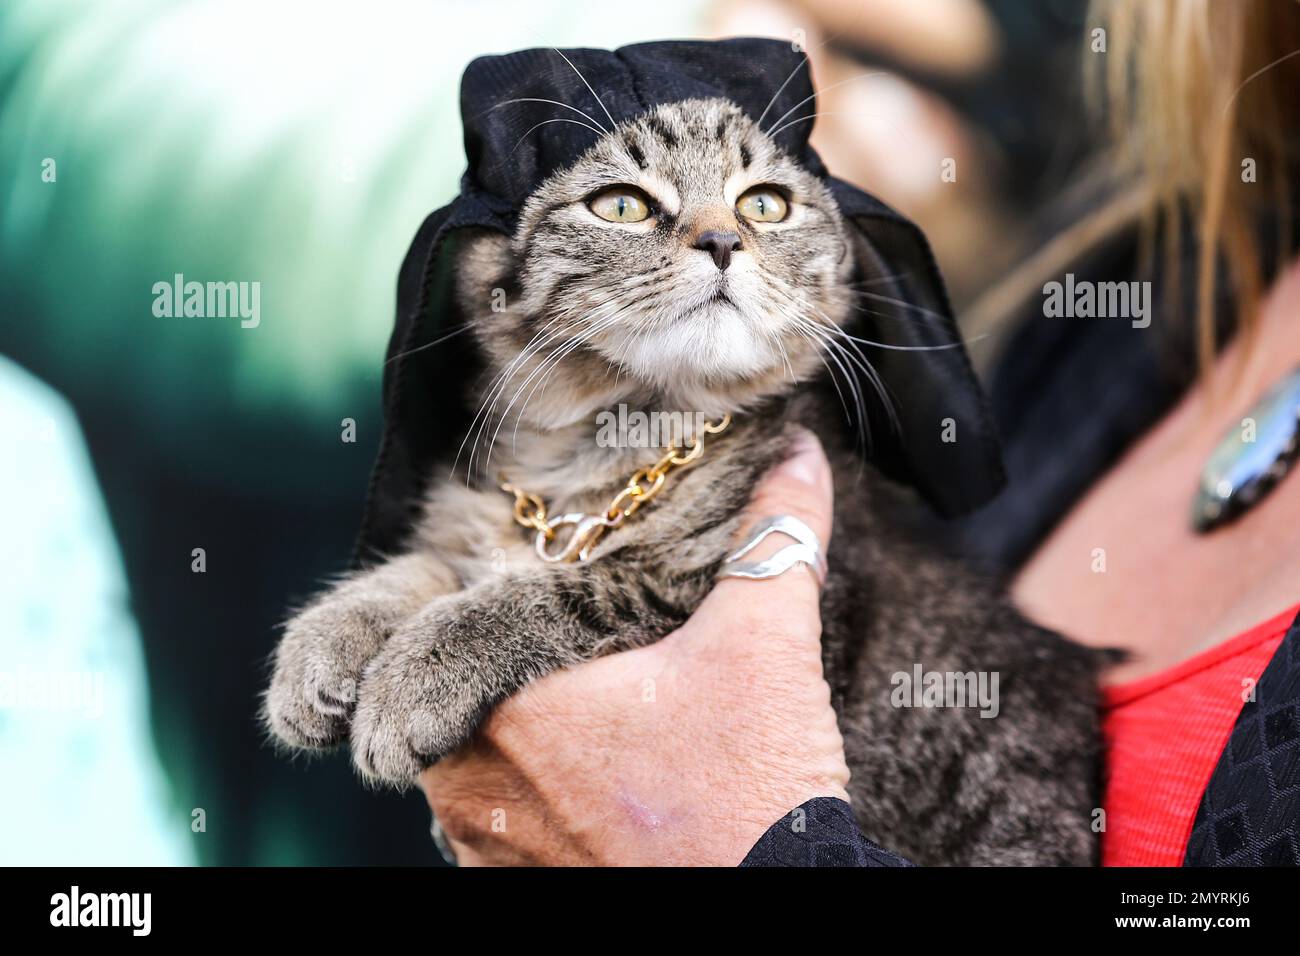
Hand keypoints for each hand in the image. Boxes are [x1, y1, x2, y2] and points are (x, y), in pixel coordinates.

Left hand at [419, 428, 848, 865]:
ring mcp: (484, 846)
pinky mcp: (508, 890)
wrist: (776, 904)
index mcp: (511, 699)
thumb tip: (799, 452)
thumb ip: (774, 536)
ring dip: (503, 745)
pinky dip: (519, 807)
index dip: (471, 609)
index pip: (435, 630)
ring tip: (582, 735)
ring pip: (458, 766)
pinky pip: (483, 832)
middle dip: (497, 676)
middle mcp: (471, 779)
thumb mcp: (768, 644)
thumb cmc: (755, 785)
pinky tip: (584, 794)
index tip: (507, 606)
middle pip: (447, 695)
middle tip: (568, 673)